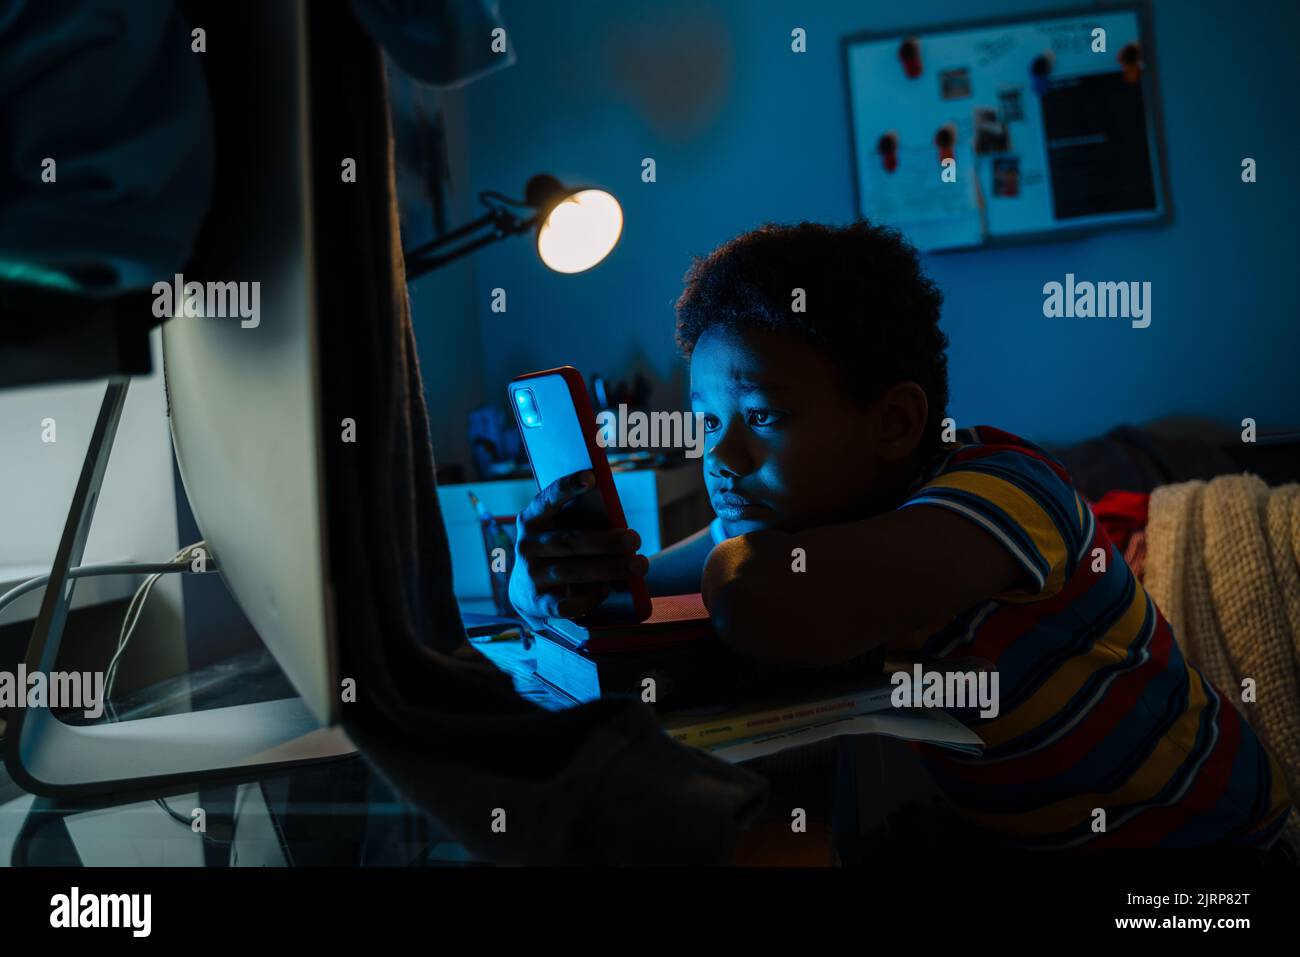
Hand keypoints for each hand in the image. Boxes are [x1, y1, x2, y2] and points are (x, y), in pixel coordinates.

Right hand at [507, 469, 648, 627]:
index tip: (591, 477)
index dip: (568, 487)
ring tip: (638, 566)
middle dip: (606, 541)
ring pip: (571, 571)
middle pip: (570, 542)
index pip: (548, 498)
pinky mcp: (536, 603)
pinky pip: (565, 604)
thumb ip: (581, 523)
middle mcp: (527, 545)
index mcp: (533, 519)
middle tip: (634, 539)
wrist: (527, 591)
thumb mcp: (561, 531)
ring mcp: (529, 575)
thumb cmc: (558, 551)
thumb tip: (620, 530)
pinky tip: (606, 591)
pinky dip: (589, 598)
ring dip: (608, 568)